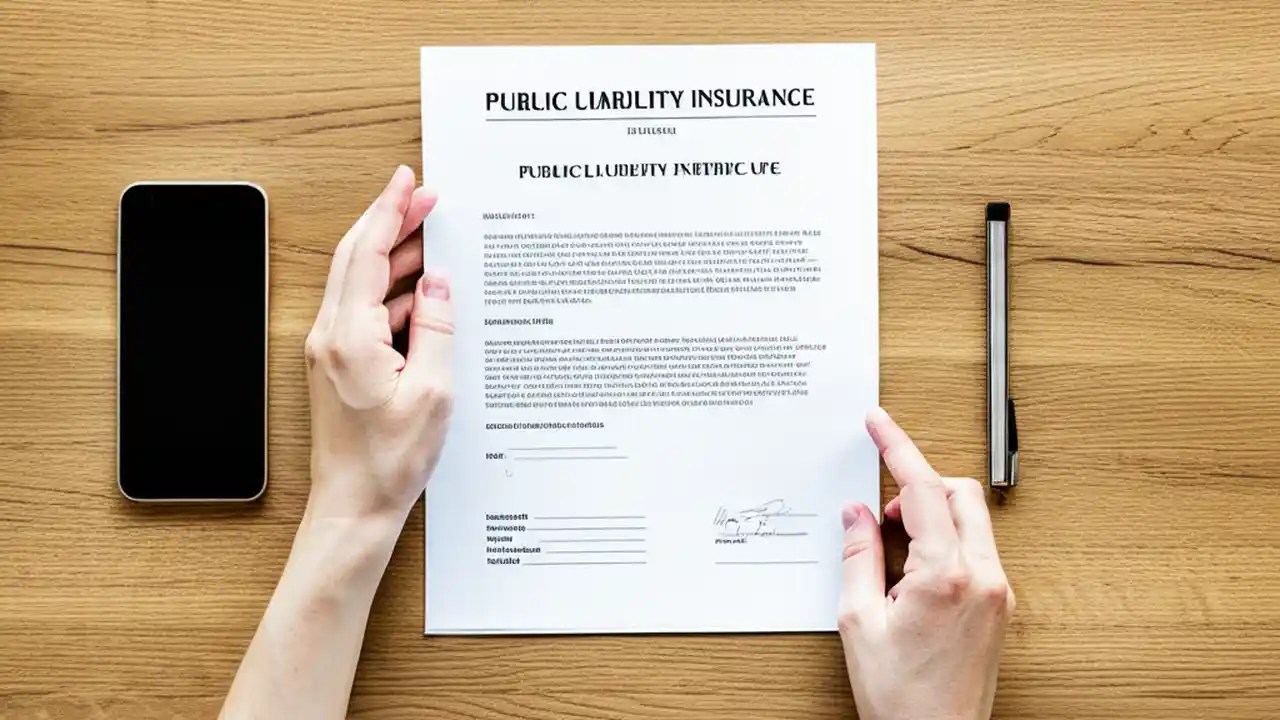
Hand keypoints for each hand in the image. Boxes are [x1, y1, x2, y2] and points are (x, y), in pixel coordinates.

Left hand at [303, 165, 453, 522]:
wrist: (354, 506)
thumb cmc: (390, 460)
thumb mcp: (432, 391)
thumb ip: (436, 328)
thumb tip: (437, 283)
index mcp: (350, 336)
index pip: (367, 253)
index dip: (389, 211)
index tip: (407, 182)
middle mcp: (331, 335)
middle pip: (357, 257)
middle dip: (391, 221)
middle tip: (426, 199)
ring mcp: (330, 350)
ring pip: (360, 282)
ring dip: (394, 256)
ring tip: (432, 239)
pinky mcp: (338, 364)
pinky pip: (364, 311)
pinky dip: (392, 292)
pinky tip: (422, 294)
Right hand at [838, 408, 1014, 719]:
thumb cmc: (902, 697)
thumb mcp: (859, 622)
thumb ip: (858, 557)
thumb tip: (856, 515)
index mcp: (947, 575)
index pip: (924, 487)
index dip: (897, 447)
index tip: (879, 424)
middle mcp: (984, 578)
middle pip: (960, 493)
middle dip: (920, 484)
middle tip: (882, 509)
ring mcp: (998, 593)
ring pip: (971, 520)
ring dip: (933, 515)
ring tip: (895, 551)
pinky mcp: (1000, 607)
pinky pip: (977, 550)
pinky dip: (946, 542)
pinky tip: (914, 571)